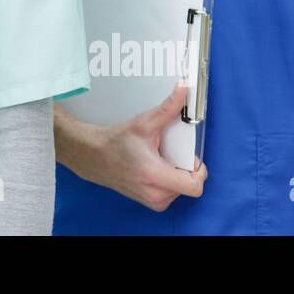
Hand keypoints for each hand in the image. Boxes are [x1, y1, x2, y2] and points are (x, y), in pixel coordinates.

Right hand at [55, 83, 207, 211]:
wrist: (94, 156)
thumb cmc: (117, 141)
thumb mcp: (143, 123)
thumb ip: (168, 108)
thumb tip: (183, 90)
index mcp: (156, 176)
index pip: (195, 185)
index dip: (198, 169)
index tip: (188, 155)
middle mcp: (156, 195)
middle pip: (190, 185)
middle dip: (185, 167)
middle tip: (169, 152)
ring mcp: (154, 202)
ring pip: (182, 189)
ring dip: (178, 174)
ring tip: (160, 158)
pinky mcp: (151, 203)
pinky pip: (172, 193)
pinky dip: (170, 180)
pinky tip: (156, 167)